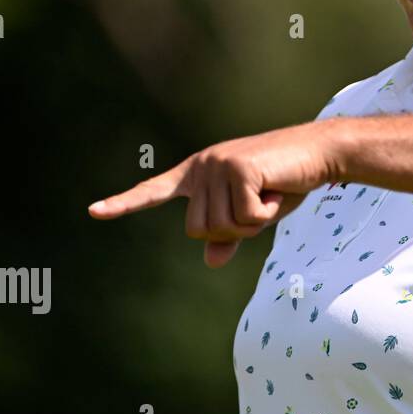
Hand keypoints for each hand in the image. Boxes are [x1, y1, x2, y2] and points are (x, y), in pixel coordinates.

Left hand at [87, 121, 341, 267]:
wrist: (318, 153)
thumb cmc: (287, 181)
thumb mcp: (256, 213)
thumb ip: (231, 234)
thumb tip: (211, 260)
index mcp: (198, 173)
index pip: (154, 191)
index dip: (125, 203)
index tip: (94, 211)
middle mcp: (201, 166)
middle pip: (200, 230)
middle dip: (235, 230)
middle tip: (260, 204)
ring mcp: (217, 165)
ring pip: (222, 227)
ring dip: (253, 222)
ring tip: (269, 194)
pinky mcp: (238, 168)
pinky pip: (246, 217)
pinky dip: (267, 213)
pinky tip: (277, 189)